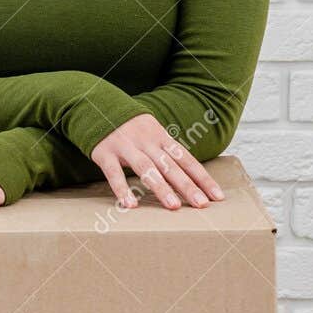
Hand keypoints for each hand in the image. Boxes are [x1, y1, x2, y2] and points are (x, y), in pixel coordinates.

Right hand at [91, 113, 223, 209]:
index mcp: (161, 136)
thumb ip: (167, 151)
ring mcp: (125, 146)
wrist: (96, 106)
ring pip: (146, 168)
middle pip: (170, 166)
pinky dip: (121, 188)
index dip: (202, 177)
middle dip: (187, 185)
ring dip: (161, 188)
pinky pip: (113, 173)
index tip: (216, 196)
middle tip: (201, 204)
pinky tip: (130, 204)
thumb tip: (190, 175)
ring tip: (173, 206)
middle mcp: (146, 141)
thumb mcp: (152, 133)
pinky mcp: (104, 153)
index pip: (186, 159)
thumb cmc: (130, 127)